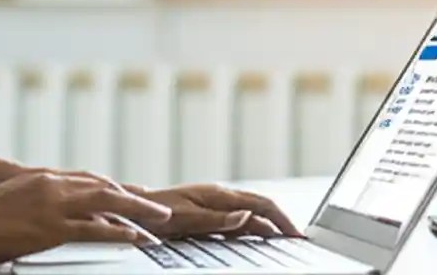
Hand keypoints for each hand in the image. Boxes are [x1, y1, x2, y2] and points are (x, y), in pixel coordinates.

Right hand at [0, 171, 173, 264]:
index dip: (112, 186)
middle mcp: (52, 185)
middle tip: (157, 207)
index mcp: (41, 178)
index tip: (130, 192)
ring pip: (108, 204)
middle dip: (133, 197)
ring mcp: (54, 206)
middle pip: (104, 187)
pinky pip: (95, 230)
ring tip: (159, 220)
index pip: (86, 179)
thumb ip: (31, 201)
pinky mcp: (52, 228)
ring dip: (137, 211)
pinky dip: (120, 232)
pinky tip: (135, 237)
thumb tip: (43, 212)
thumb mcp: (8, 199)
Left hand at [125, 183, 301, 237]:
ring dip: (271, 226)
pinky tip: (261, 238)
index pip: (262, 204)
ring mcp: (216, 204)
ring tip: (286, 241)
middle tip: (298, 240)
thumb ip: (218, 220)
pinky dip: (256, 229)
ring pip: (252, 214)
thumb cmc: (158, 214)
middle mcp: (221, 197)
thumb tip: (246, 217)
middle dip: (282, 222)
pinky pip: (239, 220)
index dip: (283, 219)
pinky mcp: (210, 213)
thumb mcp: (187, 219)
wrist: (138, 211)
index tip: (297, 234)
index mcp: (219, 195)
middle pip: (261, 207)